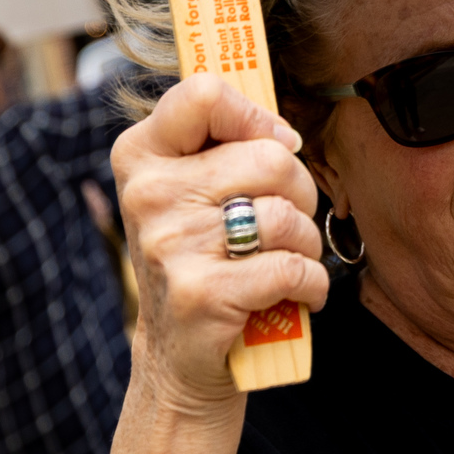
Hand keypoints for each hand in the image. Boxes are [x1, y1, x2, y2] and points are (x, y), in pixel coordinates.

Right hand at [110, 75, 327, 416]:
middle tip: (289, 218)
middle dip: (300, 190)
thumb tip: (282, 125)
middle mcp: (148, 195)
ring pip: (286, 214)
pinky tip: (299, 294)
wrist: (178, 360)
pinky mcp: (202, 294)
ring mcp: (171, 245)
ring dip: (307, 242)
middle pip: (269, 157)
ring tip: (289, 258)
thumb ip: (221, 147)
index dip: (255, 116)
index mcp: (141, 156)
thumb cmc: (200, 260)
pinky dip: (312, 283)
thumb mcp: (189, 194)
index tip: (273, 144)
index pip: (204, 92)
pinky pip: (292, 268)